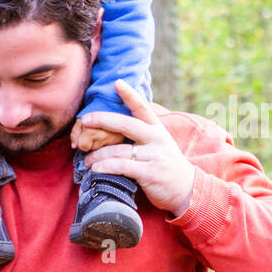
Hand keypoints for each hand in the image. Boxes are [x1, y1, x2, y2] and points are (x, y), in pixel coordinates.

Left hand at [81, 80, 194, 217]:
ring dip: (98, 154)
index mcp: (157, 129)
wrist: (186, 188)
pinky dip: (106, 167)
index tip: (117, 83)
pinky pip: (122, 167)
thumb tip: (114, 123)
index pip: (142, 107)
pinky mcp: (150, 173)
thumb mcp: (159, 143)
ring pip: (119, 150)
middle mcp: (156, 138)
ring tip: (86, 159)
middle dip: (103, 120)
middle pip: (126, 124)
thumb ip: (142, 133)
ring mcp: (154, 155)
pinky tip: (95, 169)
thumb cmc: (165, 163)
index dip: (130, 94)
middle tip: (85, 120)